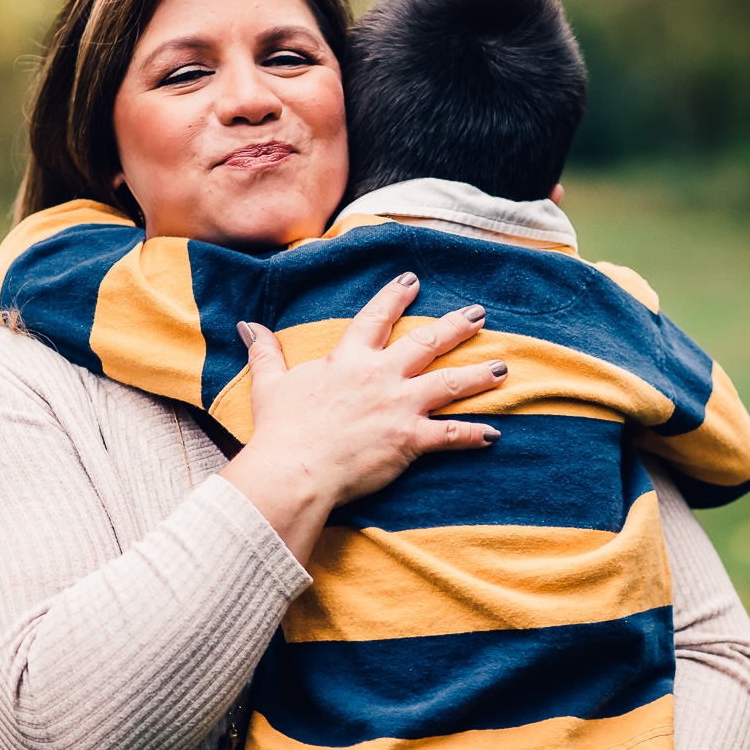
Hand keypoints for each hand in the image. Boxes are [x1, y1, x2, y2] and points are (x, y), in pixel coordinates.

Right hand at [219, 271, 507, 563]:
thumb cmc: (281, 429)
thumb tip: (247, 325)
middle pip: (427, 343)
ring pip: (449, 383)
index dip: (395, 296)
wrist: (294, 469)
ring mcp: (399, 406)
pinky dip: (473, 435)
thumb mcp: (270, 384)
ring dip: (478, 375)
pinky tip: (493, 433)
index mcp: (349, 359)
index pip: (376, 318)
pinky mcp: (409, 440)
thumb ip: (265, 351)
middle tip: (478, 315)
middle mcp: (380, 375)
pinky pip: (450, 435)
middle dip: (456, 326)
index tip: (412, 280)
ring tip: (502, 367)